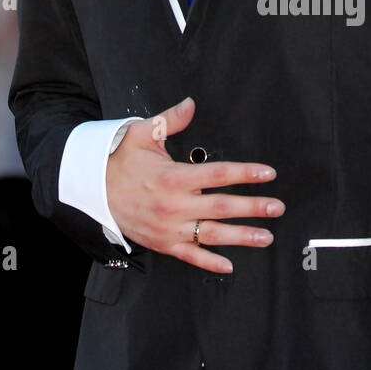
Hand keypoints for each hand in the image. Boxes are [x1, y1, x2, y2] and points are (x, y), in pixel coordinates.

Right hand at [106, 95, 284, 273]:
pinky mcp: (163, 243)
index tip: (268, 173)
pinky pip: (190, 256)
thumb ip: (170, 120)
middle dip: (253, 207)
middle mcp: (175, 204)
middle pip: (222, 206)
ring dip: (242, 237)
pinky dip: (210, 263)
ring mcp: (170, 227)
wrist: (93, 191)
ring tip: (266, 237)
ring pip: (212, 234)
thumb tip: (190, 103)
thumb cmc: (120, 162)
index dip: (246, 173)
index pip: (218, 174)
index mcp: (174, 176)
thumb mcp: (142, 134)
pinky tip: (230, 266)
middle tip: (277, 207)